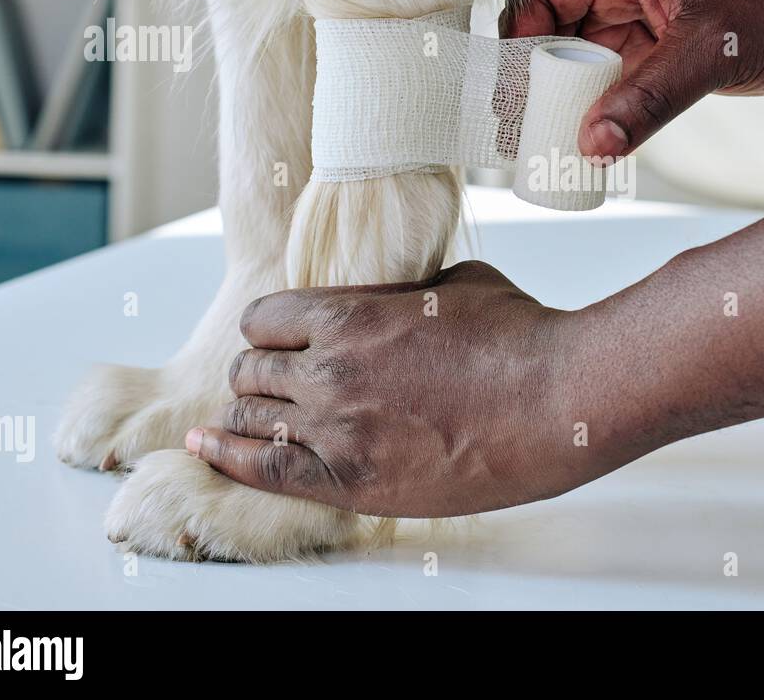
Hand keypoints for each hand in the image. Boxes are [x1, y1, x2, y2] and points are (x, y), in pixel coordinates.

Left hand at [184, 262, 614, 517]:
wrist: (557, 401)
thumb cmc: (520, 338)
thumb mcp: (456, 283)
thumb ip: (402, 291)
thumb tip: (391, 293)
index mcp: (350, 316)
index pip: (263, 317)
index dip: (271, 325)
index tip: (282, 335)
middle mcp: (329, 371)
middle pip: (250, 369)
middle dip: (261, 369)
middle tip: (279, 378)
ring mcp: (337, 430)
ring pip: (250, 417)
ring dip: (255, 411)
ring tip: (266, 414)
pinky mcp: (353, 481)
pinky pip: (261, 470)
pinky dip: (226, 456)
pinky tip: (206, 446)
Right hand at [501, 0, 763, 159]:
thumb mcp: (712, 54)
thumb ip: (648, 99)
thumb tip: (592, 143)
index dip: (519, 35)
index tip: (513, 87)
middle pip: (554, 26)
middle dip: (534, 74)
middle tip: (522, 126)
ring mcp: (644, 17)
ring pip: (582, 55)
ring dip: (564, 94)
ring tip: (547, 141)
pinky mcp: (663, 46)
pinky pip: (614, 75)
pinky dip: (599, 105)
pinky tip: (591, 139)